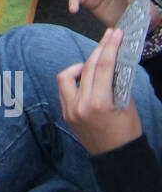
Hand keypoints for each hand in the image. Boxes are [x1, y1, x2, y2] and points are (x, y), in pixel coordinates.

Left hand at [58, 27, 144, 155]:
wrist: (116, 158)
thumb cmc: (127, 132)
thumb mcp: (128, 105)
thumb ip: (118, 82)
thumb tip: (114, 60)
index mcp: (99, 104)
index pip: (102, 67)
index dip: (110, 47)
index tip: (116, 33)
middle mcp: (80, 106)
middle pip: (87, 67)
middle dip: (99, 49)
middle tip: (109, 37)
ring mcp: (69, 110)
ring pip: (67, 75)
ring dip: (81, 64)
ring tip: (96, 62)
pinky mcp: (65, 113)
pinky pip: (64, 88)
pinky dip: (74, 78)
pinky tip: (86, 76)